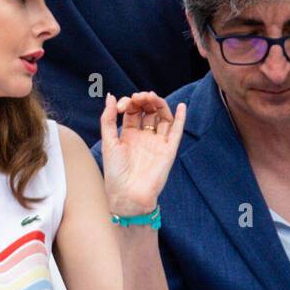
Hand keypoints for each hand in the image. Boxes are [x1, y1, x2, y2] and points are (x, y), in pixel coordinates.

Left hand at [99, 91, 186, 216]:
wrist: (128, 193)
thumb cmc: (115, 171)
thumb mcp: (108, 141)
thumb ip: (108, 119)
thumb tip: (111, 96)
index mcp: (128, 134)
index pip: (132, 111)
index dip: (127, 103)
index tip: (120, 106)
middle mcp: (144, 136)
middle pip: (148, 111)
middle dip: (144, 100)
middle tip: (139, 97)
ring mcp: (157, 142)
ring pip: (162, 118)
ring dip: (159, 104)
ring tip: (152, 97)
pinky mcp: (168, 150)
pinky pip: (177, 132)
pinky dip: (180, 119)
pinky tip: (181, 106)